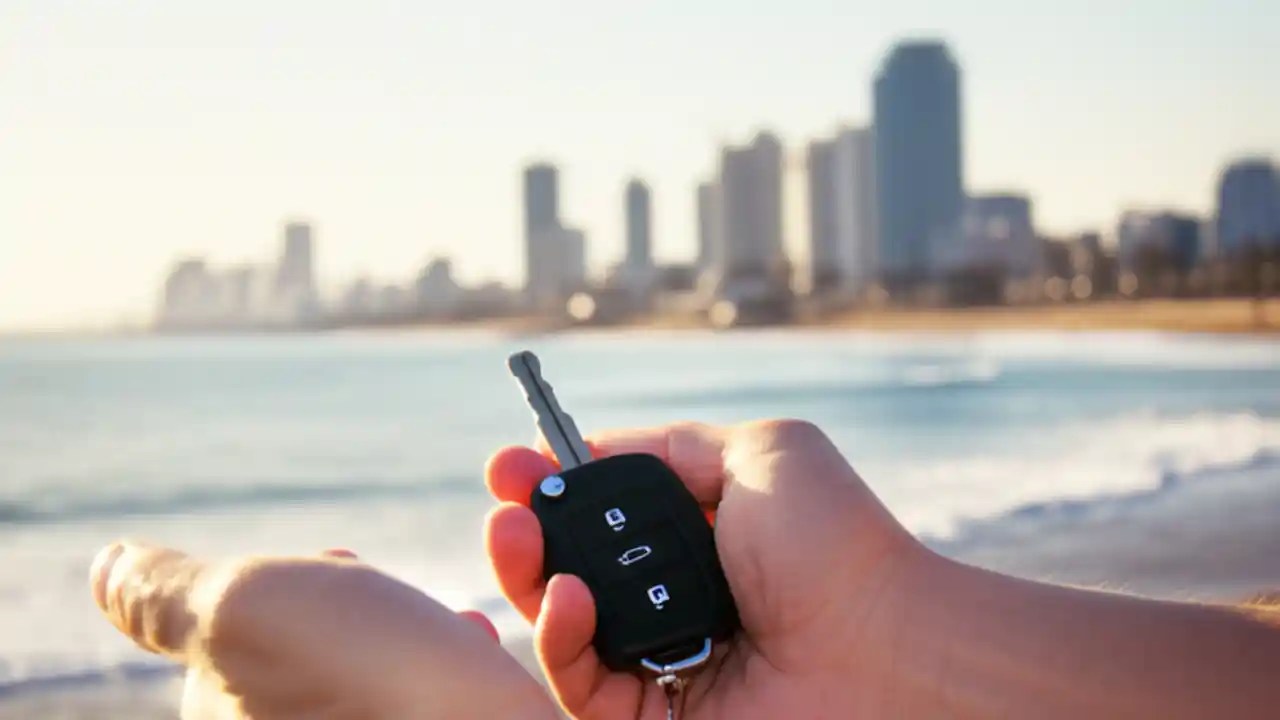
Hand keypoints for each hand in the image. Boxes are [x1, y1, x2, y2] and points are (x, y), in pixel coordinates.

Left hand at [90, 543, 557, 719]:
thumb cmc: (368, 682)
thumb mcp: (238, 610)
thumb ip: (163, 592)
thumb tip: (109, 568)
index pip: (237, 642)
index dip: (291, 588)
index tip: (334, 567)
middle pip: (313, 652)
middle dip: (361, 609)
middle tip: (387, 611)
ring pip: (383, 667)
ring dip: (420, 626)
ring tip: (447, 628)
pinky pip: (436, 691)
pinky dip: (458, 660)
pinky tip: (472, 652)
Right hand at [484, 419, 934, 718]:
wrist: (882, 646)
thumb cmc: (834, 545)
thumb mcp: (760, 452)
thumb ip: (675, 446)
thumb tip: (595, 446)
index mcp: (699, 539)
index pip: (603, 515)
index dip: (554, 487)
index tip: (515, 464)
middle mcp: (674, 600)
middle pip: (569, 570)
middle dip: (525, 530)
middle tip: (502, 498)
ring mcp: (661, 663)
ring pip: (562, 628)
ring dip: (524, 576)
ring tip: (513, 533)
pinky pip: (578, 687)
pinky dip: (557, 639)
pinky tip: (565, 595)